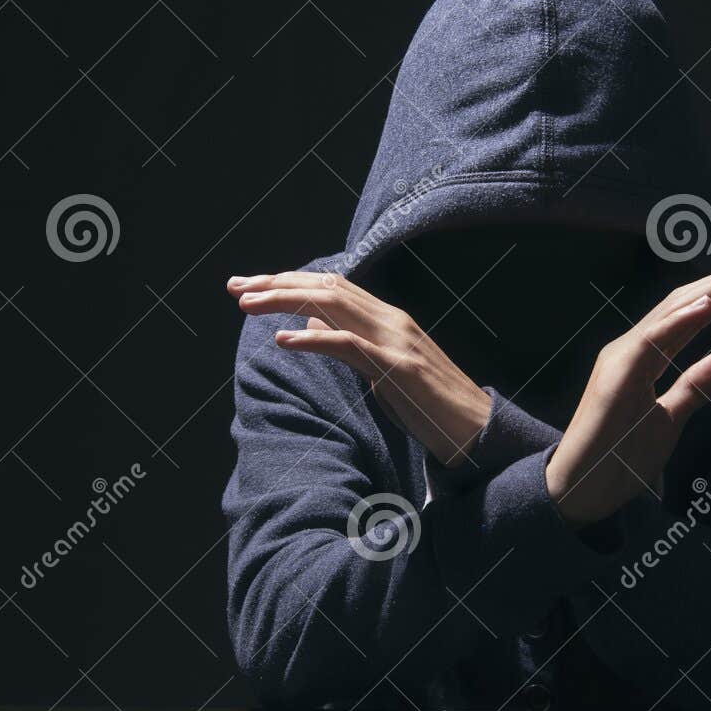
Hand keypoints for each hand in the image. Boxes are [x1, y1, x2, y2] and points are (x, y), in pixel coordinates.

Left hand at [227, 271, 491, 467]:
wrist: (476, 430)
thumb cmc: (430, 406)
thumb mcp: (383, 368)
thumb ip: (350, 341)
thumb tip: (309, 321)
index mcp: (388, 319)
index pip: (330, 285)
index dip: (287, 280)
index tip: (249, 285)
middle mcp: (391, 320)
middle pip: (325, 286)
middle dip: (275, 283)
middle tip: (234, 285)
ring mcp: (396, 341)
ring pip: (332, 305)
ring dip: (284, 301)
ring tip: (247, 305)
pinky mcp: (397, 368)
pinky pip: (348, 345)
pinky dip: (312, 339)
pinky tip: (282, 341)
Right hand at [544, 255, 710, 526]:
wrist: (579, 489)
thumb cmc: (618, 458)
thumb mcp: (669, 419)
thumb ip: (695, 386)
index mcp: (641, 356)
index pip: (688, 315)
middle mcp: (630, 348)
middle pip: (682, 304)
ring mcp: (622, 358)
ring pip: (671, 312)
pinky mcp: (617, 375)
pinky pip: (653, 340)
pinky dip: (681, 320)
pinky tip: (708, 304)